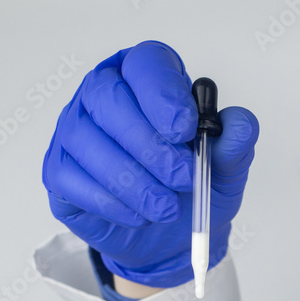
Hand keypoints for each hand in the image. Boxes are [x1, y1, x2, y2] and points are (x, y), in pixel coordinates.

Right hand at [42, 40, 259, 287]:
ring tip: (166, 208)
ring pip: (87, 141)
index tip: (185, 130)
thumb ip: (235, 144)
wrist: (170, 237)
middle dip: (149, 144)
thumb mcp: (225, 168)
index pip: (145, 63)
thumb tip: (240, 124)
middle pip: (109, 98)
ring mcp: (75, 130)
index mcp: (146, 79)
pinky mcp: (59, 170)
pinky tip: (138, 215)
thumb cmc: (191, 187)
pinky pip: (72, 179)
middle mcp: (103, 94)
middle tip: (183, 178)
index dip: (162, 93)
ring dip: (133, 181)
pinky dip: (110, 202)